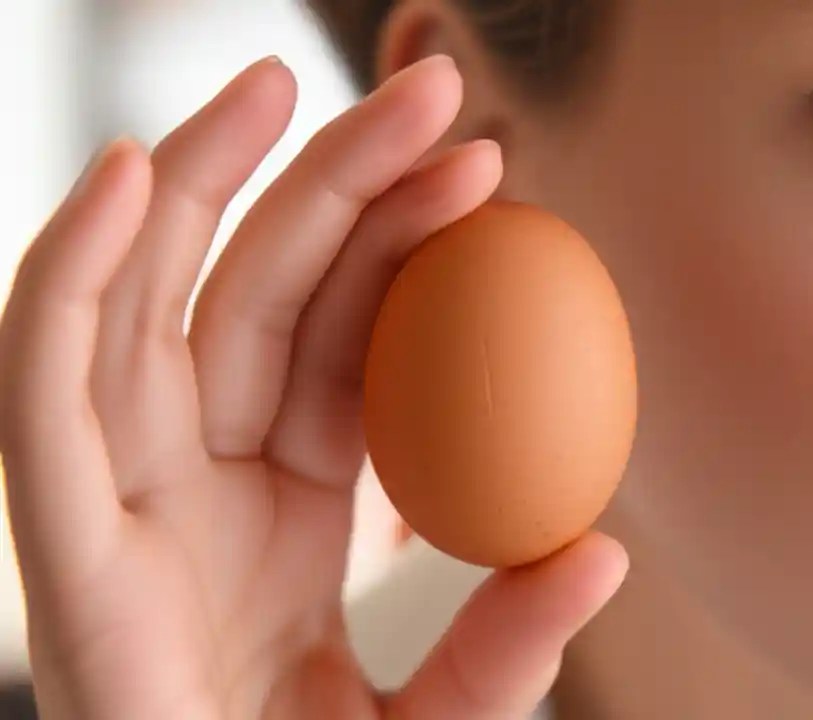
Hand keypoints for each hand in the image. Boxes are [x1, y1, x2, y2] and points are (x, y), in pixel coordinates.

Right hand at [0, 55, 626, 719]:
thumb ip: (511, 645)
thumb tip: (607, 551)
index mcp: (291, 516)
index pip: (346, 345)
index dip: (406, 250)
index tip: (485, 170)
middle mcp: (202, 492)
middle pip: (260, 300)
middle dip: (332, 183)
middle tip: (427, 90)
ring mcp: (127, 510)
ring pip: (155, 310)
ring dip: (210, 183)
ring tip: (282, 77)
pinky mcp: (61, 548)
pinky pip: (48, 388)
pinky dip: (75, 276)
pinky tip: (135, 174)